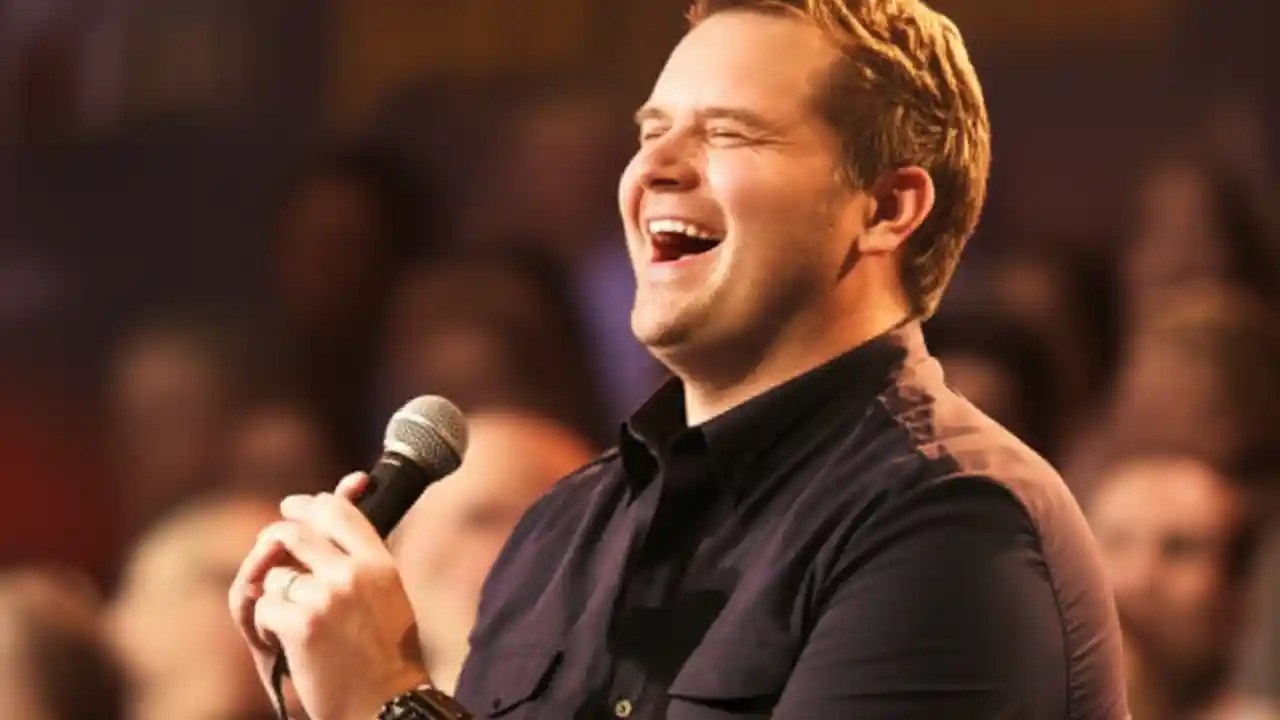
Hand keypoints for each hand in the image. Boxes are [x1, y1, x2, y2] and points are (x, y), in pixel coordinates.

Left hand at [229, 473, 427, 719]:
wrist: (384, 705)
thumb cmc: (387, 653)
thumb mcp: (386, 593)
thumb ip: (362, 553)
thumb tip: (352, 490)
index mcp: (380, 563)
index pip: (338, 512)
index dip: (310, 505)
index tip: (293, 507)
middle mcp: (353, 573)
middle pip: (295, 532)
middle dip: (274, 538)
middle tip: (269, 547)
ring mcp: (325, 597)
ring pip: (274, 575)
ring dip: (275, 595)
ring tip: (294, 620)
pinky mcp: (300, 624)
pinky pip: (263, 607)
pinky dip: (267, 626)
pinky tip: (287, 642)